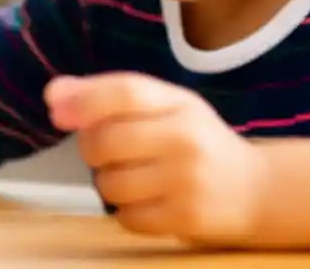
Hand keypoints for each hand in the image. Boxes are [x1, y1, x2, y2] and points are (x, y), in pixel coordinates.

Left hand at [45, 72, 267, 246]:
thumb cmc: (198, 142)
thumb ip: (110, 96)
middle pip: (105, 141)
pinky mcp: (186, 218)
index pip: (124, 91)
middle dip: (92, 148)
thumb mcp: (166, 107)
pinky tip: (148, 201)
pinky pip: (125, 217)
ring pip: (109, 183)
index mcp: (180, 103)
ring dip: (108, 183)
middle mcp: (185, 138)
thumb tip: (53, 94)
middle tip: (109, 151)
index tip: (55, 110)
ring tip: (134, 177)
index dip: (82, 99)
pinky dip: (126, 211)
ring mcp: (187, 181)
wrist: (256, 189)